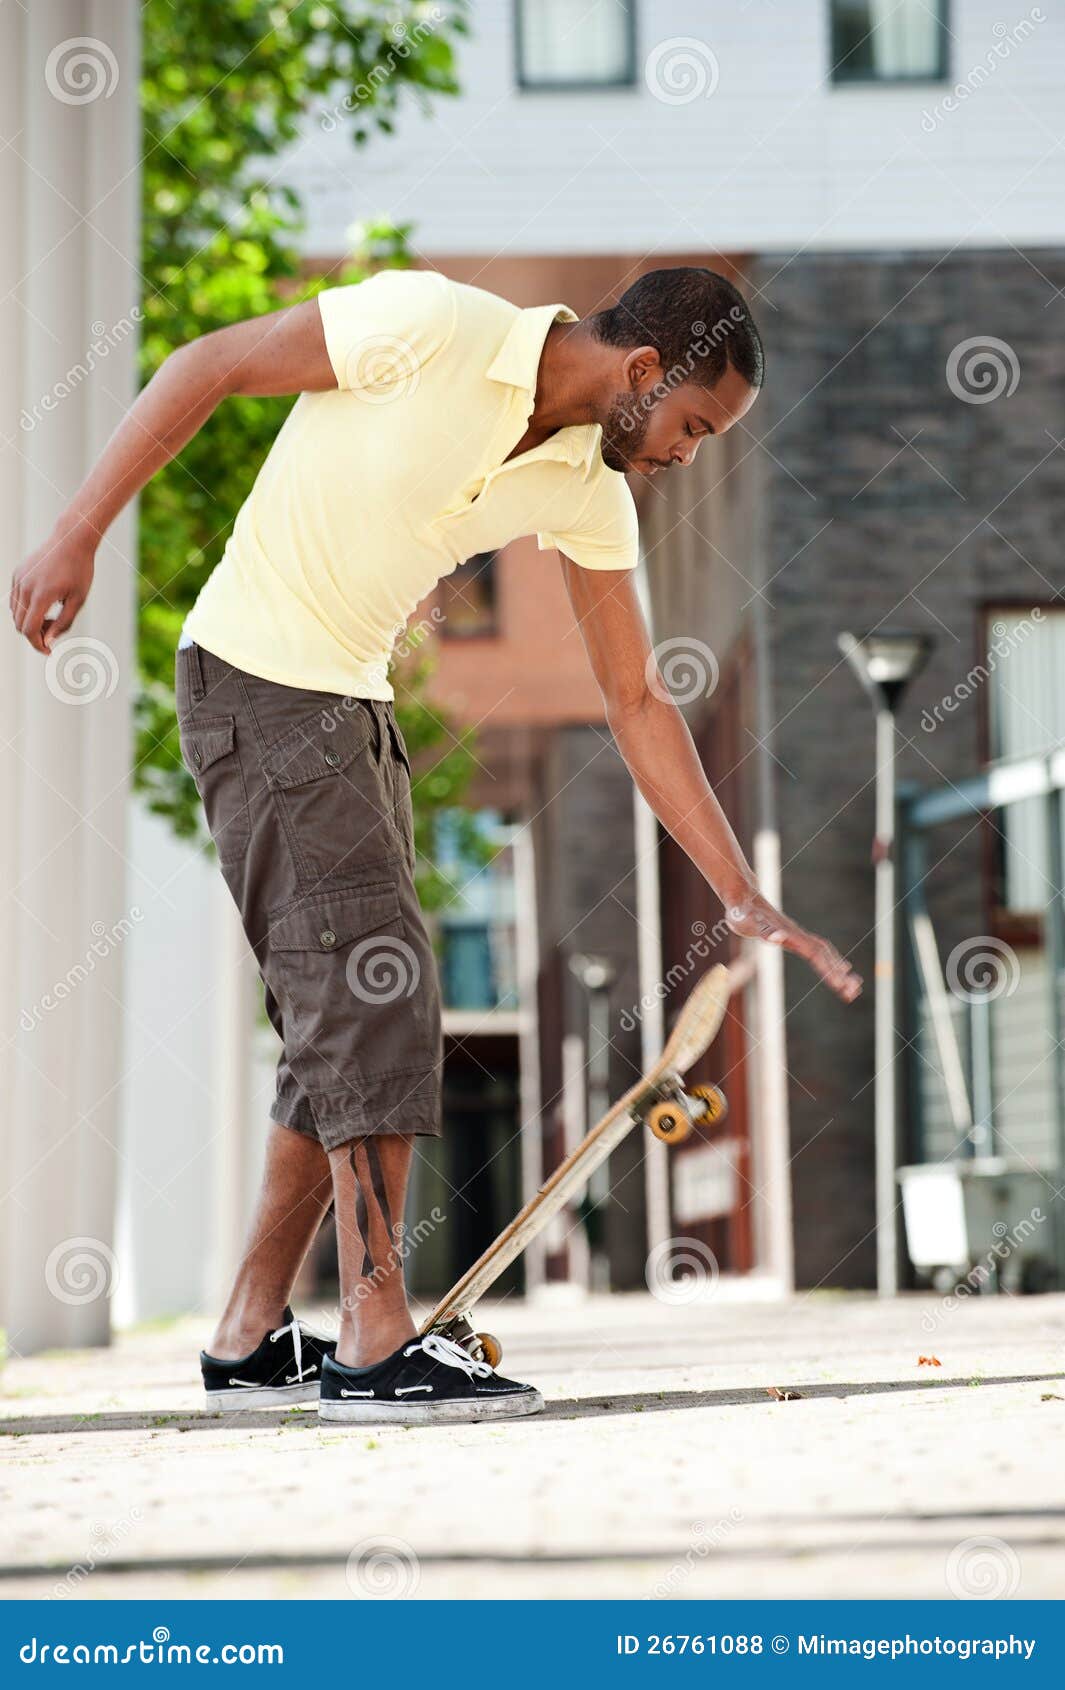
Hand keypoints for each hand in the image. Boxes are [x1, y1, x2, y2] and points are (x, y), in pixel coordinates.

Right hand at [10, 527, 95, 654]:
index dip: (37, 645)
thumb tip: (48, 640)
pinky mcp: (17, 573)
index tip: (49, 651)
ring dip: (29, 621)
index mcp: (42, 595)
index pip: (29, 630)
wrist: (71, 540)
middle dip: (35, 634)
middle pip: (19, 624)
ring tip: (50, 616)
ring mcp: (19, 579)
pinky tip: (43, 603)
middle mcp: (25, 587)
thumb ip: (63, 623)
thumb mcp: (78, 600)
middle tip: (53, 630)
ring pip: (15, 613)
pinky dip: (25, 608)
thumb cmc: (79, 570)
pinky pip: (15, 599)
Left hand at [726, 892, 861, 1002]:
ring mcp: (798, 936)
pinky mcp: (795, 938)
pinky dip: (832, 962)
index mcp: (790, 935)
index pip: (814, 955)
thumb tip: (778, 938)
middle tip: (855, 992)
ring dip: (840, 970)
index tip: (840, 985)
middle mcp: (798, 935)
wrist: (743, 897)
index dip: (827, 969)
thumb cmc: (741, 912)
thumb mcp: (747, 922)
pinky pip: (819, 952)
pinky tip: (842, 969)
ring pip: (826, 954)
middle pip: (825, 956)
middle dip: (839, 975)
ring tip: (855, 987)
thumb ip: (763, 930)